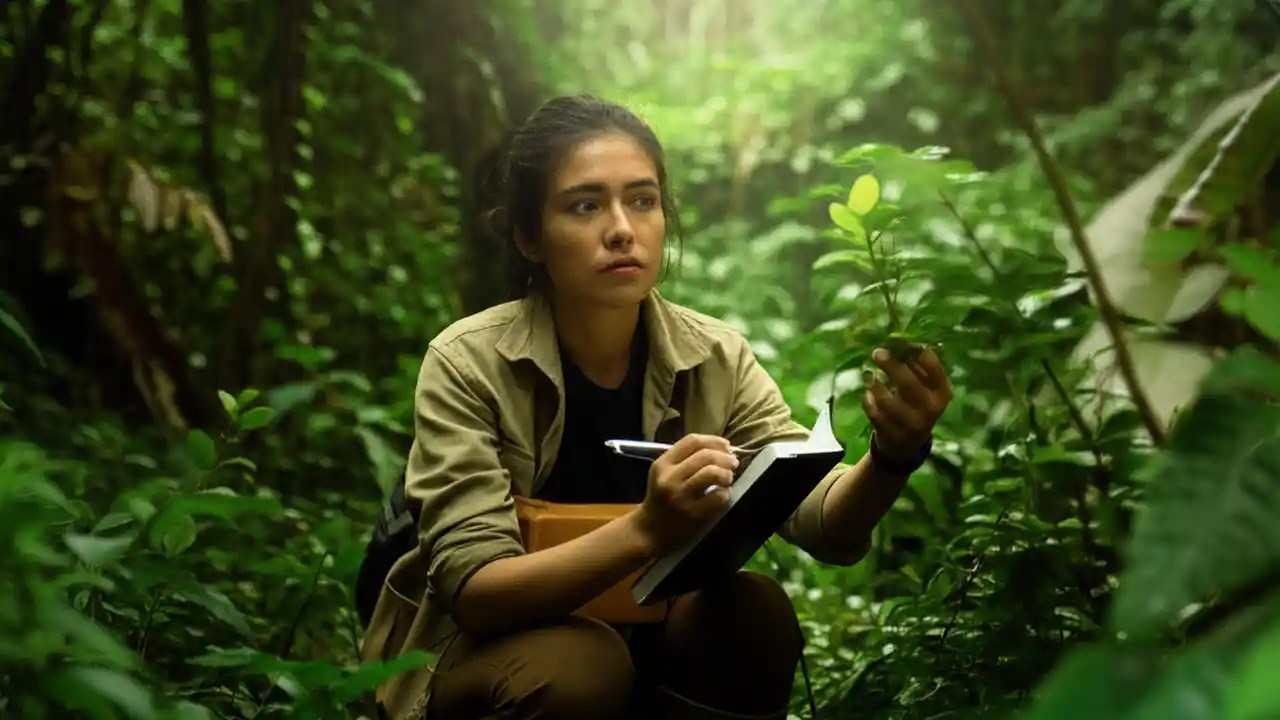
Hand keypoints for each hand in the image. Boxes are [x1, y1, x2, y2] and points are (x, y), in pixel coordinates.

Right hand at [632, 434, 737, 553]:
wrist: (650, 530)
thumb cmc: (662, 499)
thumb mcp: (664, 473)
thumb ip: (686, 458)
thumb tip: (722, 448)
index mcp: (662, 464)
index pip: (692, 441)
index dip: (714, 440)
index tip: (726, 446)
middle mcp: (669, 478)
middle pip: (705, 455)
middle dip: (725, 457)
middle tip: (733, 463)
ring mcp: (681, 497)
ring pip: (712, 473)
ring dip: (726, 473)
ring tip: (728, 478)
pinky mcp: (693, 515)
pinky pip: (718, 497)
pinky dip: (726, 493)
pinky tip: (723, 495)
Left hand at [862, 345, 951, 466]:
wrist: (907, 444)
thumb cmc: (916, 405)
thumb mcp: (925, 388)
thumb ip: (916, 366)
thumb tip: (900, 340)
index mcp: (941, 392)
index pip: (934, 368)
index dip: (916, 352)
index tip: (902, 341)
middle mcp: (929, 409)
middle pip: (908, 384)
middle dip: (890, 366)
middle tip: (877, 352)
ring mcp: (910, 424)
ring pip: (887, 401)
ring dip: (875, 385)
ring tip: (869, 375)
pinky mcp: (890, 433)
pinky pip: (874, 413)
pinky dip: (868, 401)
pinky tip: (868, 394)